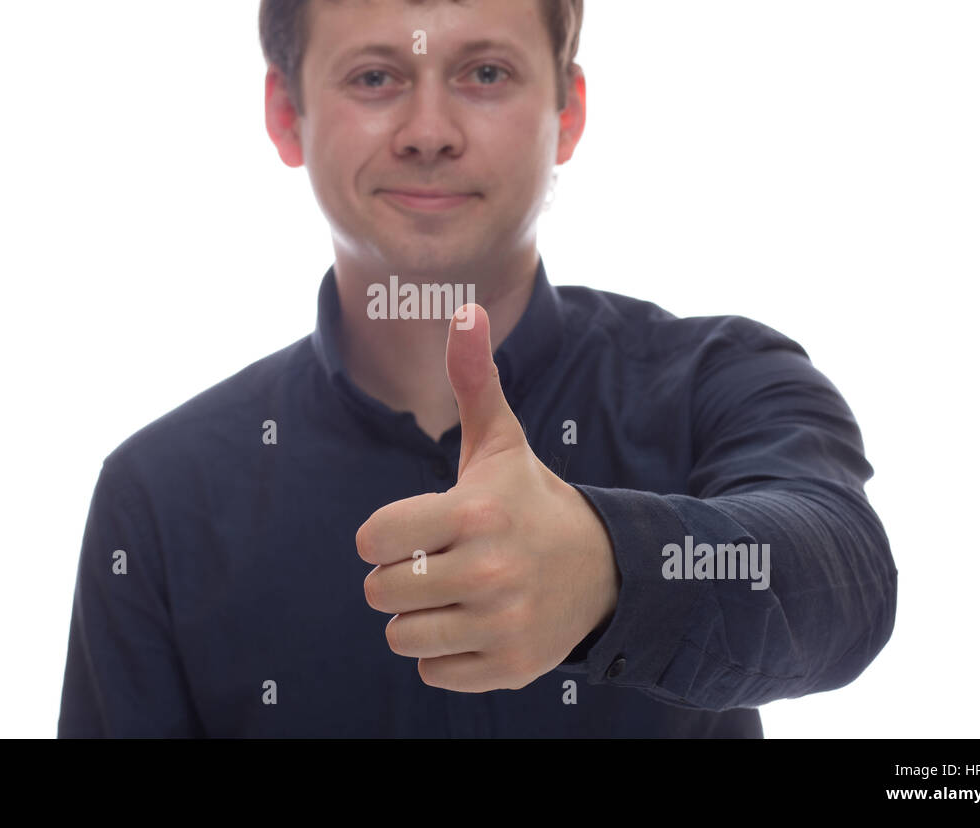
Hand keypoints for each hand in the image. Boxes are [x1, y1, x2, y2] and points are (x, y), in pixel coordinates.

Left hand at [356, 303, 620, 691]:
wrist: (605, 568)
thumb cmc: (530, 499)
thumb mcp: (500, 441)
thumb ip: (473, 379)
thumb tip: (464, 308)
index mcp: (476, 512)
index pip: (374, 539)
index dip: (383, 534)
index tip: (412, 528)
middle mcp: (491, 571)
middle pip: (381, 591)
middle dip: (399, 576)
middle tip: (436, 561)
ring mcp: (502, 623)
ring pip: (402, 636)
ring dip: (418, 616)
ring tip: (454, 593)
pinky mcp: (510, 666)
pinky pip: (432, 670)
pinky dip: (443, 653)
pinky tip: (474, 623)